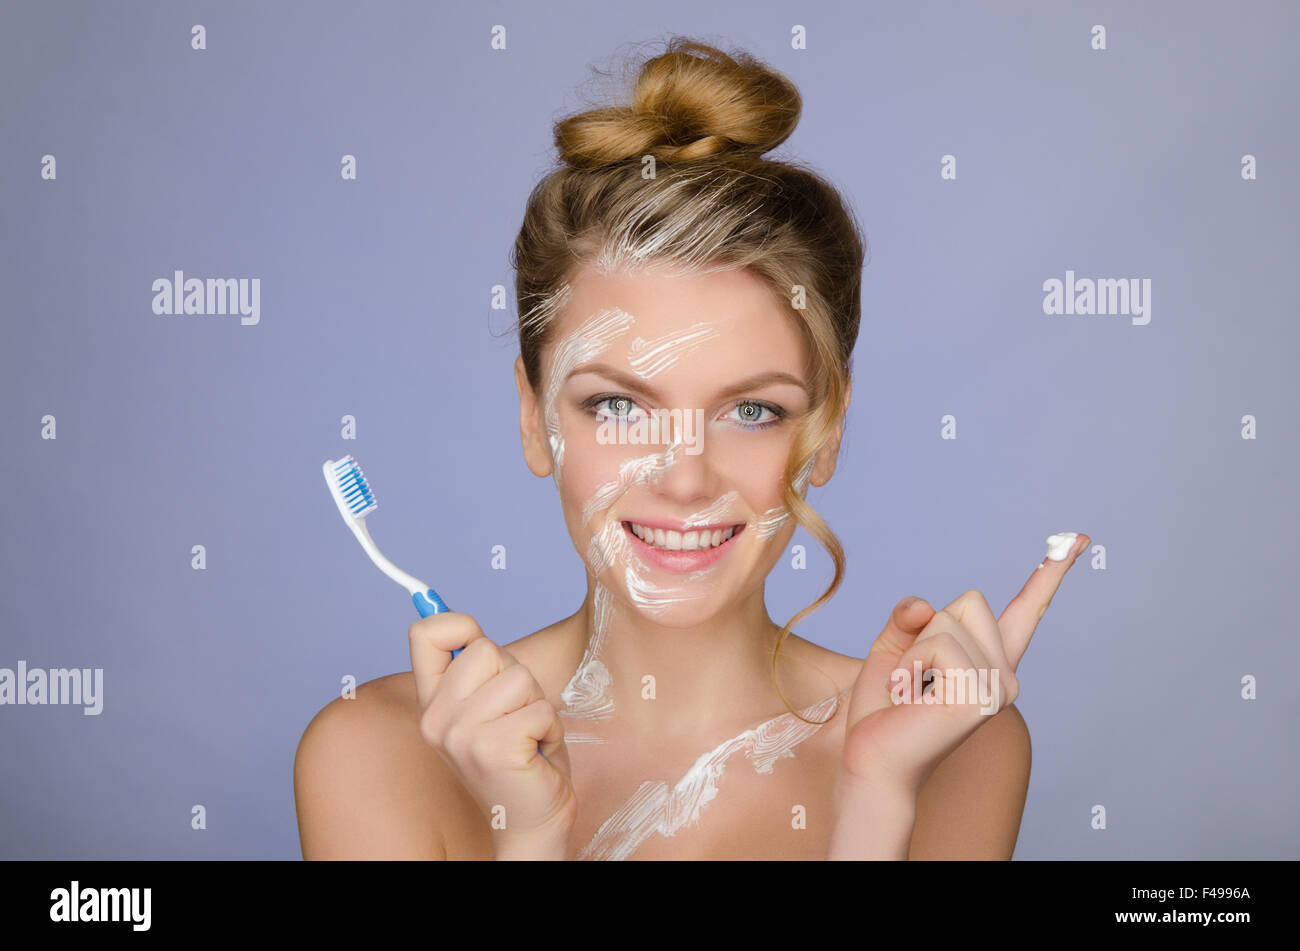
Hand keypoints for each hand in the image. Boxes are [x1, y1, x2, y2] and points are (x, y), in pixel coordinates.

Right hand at [409, 611, 576, 857]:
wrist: (531, 821)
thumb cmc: (521, 757)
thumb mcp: (490, 703)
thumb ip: (475, 665)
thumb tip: (444, 605)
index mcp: (431, 703)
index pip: (425, 634)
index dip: (460, 626)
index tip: (481, 649)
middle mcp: (436, 719)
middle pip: (487, 649)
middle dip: (518, 678)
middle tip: (517, 717)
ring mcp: (460, 735)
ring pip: (519, 677)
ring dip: (538, 705)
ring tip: (529, 736)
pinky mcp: (493, 749)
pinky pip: (539, 708)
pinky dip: (550, 728)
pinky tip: (537, 753)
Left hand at [839, 533, 1089, 800]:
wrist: (870, 761)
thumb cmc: (883, 712)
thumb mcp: (893, 648)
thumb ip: (911, 617)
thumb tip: (924, 606)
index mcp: (988, 662)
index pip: (1025, 611)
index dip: (1051, 573)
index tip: (1079, 539)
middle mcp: (1004, 676)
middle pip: (970, 601)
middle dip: (927, 629)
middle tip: (915, 678)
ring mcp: (999, 688)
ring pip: (948, 620)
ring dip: (913, 652)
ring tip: (910, 693)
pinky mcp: (982, 696)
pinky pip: (937, 643)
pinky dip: (910, 664)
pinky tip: (910, 698)